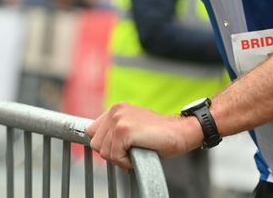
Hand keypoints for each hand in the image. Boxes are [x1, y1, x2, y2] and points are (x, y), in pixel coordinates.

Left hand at [86, 102, 202, 169]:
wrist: (180, 132)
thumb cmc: (159, 134)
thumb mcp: (133, 126)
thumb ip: (116, 132)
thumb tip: (101, 147)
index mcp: (116, 109)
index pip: (92, 132)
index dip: (105, 145)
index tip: (119, 149)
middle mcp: (115, 111)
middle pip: (96, 144)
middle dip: (112, 153)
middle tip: (130, 152)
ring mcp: (119, 120)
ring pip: (104, 152)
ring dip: (119, 158)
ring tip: (135, 152)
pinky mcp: (124, 131)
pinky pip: (114, 156)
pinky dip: (126, 162)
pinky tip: (138, 155)